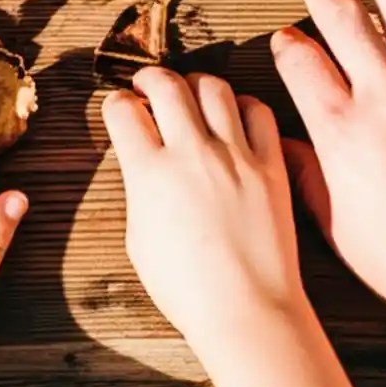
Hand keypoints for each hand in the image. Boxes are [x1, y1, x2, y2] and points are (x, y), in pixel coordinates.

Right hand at [101, 68, 302, 345]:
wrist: (244, 308)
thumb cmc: (187, 288)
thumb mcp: (138, 238)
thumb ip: (140, 190)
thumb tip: (144, 163)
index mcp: (149, 173)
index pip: (123, 111)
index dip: (115, 103)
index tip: (119, 107)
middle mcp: (191, 154)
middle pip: (166, 85)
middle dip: (150, 78)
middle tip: (147, 85)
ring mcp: (234, 156)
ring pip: (214, 87)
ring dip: (195, 84)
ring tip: (191, 93)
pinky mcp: (270, 165)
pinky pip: (259, 112)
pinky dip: (243, 104)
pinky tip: (235, 114)